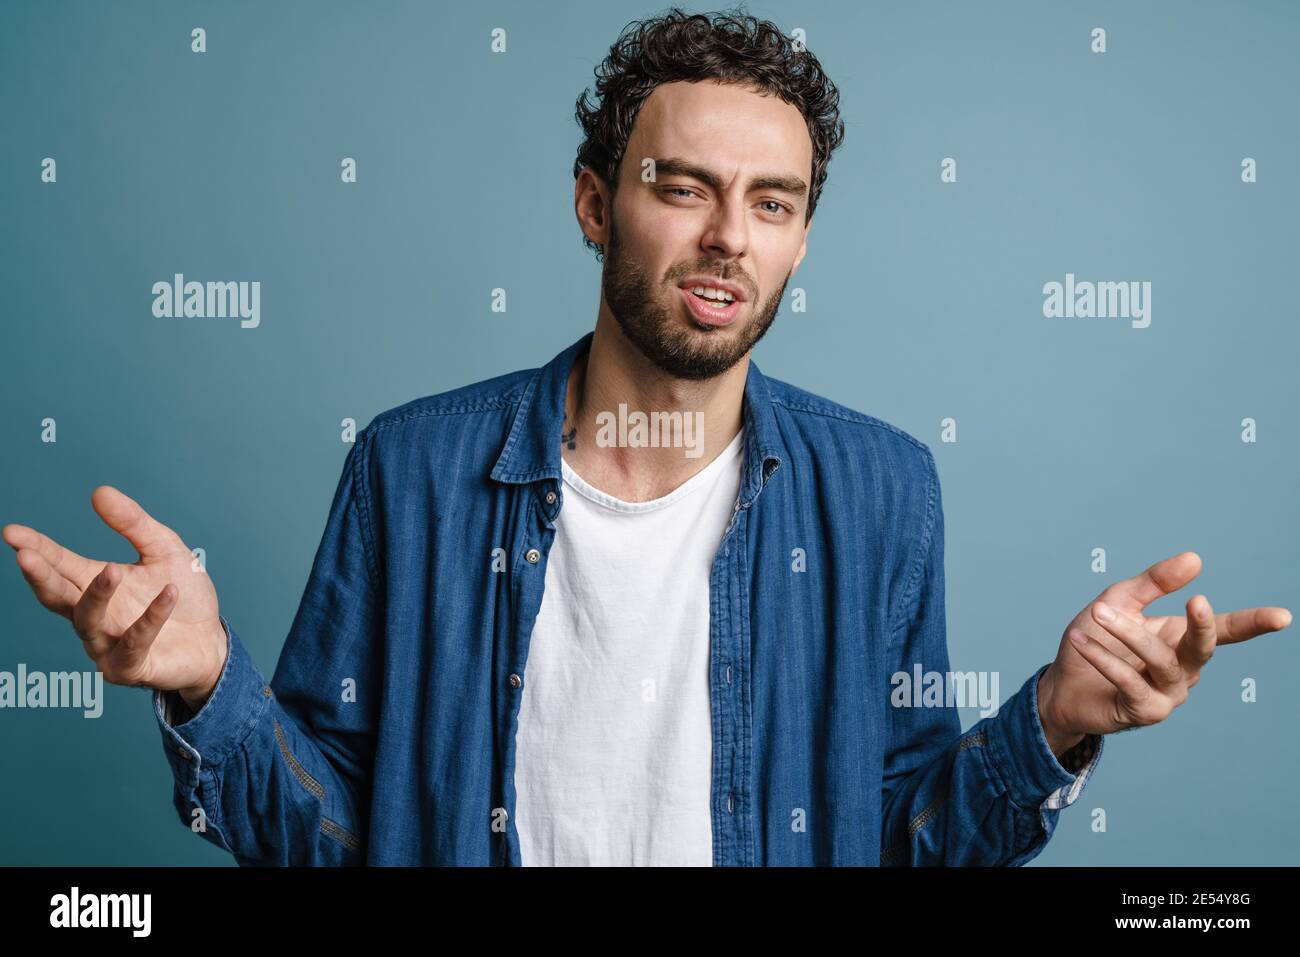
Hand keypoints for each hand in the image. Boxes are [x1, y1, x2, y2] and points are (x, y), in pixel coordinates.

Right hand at [4, 486, 227, 708]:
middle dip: (41, 576)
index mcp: (95, 584)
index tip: (11, 532)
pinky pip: (135, 642)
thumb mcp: (163, 550)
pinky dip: (151, 618)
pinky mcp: (131, 667)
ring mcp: (108, 644)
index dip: (36, 549)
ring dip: (97, 596)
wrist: (211, 640)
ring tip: (111, 570)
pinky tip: (169, 594)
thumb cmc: (183, 596)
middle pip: (58, 596)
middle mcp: (94, 615)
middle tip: (25, 555)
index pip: (59, 565)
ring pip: (88, 622)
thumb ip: (133, 523)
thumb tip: (99, 491)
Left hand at [1037, 551, 1291, 752]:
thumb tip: (1195, 559)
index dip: (1254, 623)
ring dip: (1129, 634)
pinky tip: (1082, 641)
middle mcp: (1183, 669)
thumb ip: (1155, 582)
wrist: (1062, 684)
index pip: (1226, 630)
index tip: (1283, 616)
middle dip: (1204, 626)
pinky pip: (1131, 683)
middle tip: (1198, 602)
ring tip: (1098, 611)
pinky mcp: (1145, 713)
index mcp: (1182, 639)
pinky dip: (1105, 659)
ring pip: (1162, 661)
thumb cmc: (1095, 640)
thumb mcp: (1120, 601)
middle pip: (1203, 648)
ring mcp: (1168, 695)